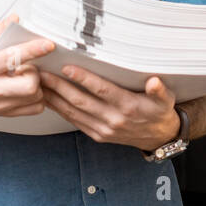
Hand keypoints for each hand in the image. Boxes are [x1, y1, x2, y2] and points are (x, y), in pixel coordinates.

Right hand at [0, 14, 54, 119]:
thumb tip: (15, 20)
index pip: (12, 58)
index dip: (33, 50)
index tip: (48, 44)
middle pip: (29, 85)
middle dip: (35, 72)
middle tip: (28, 66)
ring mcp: (0, 105)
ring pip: (35, 98)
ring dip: (38, 83)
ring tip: (27, 75)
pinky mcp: (6, 113)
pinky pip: (35, 108)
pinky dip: (38, 97)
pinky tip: (28, 87)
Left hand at [39, 65, 180, 150]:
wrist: (159, 137)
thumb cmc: (159, 111)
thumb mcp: (166, 100)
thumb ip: (160, 90)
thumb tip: (154, 82)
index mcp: (128, 106)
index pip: (102, 90)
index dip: (84, 79)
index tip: (67, 68)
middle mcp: (113, 119)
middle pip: (81, 101)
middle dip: (59, 87)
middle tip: (42, 74)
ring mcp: (103, 129)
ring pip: (73, 112)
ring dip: (54, 98)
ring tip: (39, 85)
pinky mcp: (97, 135)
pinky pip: (75, 122)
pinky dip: (60, 111)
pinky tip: (49, 100)